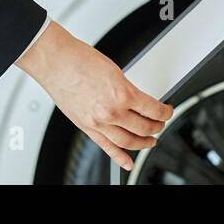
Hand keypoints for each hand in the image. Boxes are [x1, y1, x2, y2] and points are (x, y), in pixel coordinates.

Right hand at [14, 21, 171, 170]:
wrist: (57, 62)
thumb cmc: (81, 60)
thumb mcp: (115, 71)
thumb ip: (127, 89)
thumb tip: (138, 101)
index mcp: (123, 94)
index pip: (153, 110)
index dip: (165, 112)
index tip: (167, 111)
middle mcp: (111, 111)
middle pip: (143, 127)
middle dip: (156, 127)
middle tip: (160, 124)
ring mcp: (98, 122)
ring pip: (128, 141)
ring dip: (143, 143)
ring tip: (150, 141)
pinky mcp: (86, 127)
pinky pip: (106, 147)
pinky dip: (119, 157)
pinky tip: (128, 163)